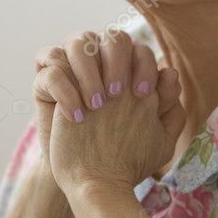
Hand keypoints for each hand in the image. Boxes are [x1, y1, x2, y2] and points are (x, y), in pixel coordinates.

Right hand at [32, 30, 185, 195]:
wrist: (89, 180)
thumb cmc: (126, 157)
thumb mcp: (159, 140)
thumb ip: (170, 108)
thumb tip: (170, 72)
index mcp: (130, 73)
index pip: (139, 49)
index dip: (145, 66)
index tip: (144, 96)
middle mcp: (102, 66)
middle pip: (112, 37)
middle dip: (117, 61)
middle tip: (117, 95)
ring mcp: (74, 72)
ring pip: (79, 41)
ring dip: (89, 69)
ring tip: (96, 105)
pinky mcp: (46, 84)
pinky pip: (50, 65)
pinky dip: (63, 87)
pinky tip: (76, 115)